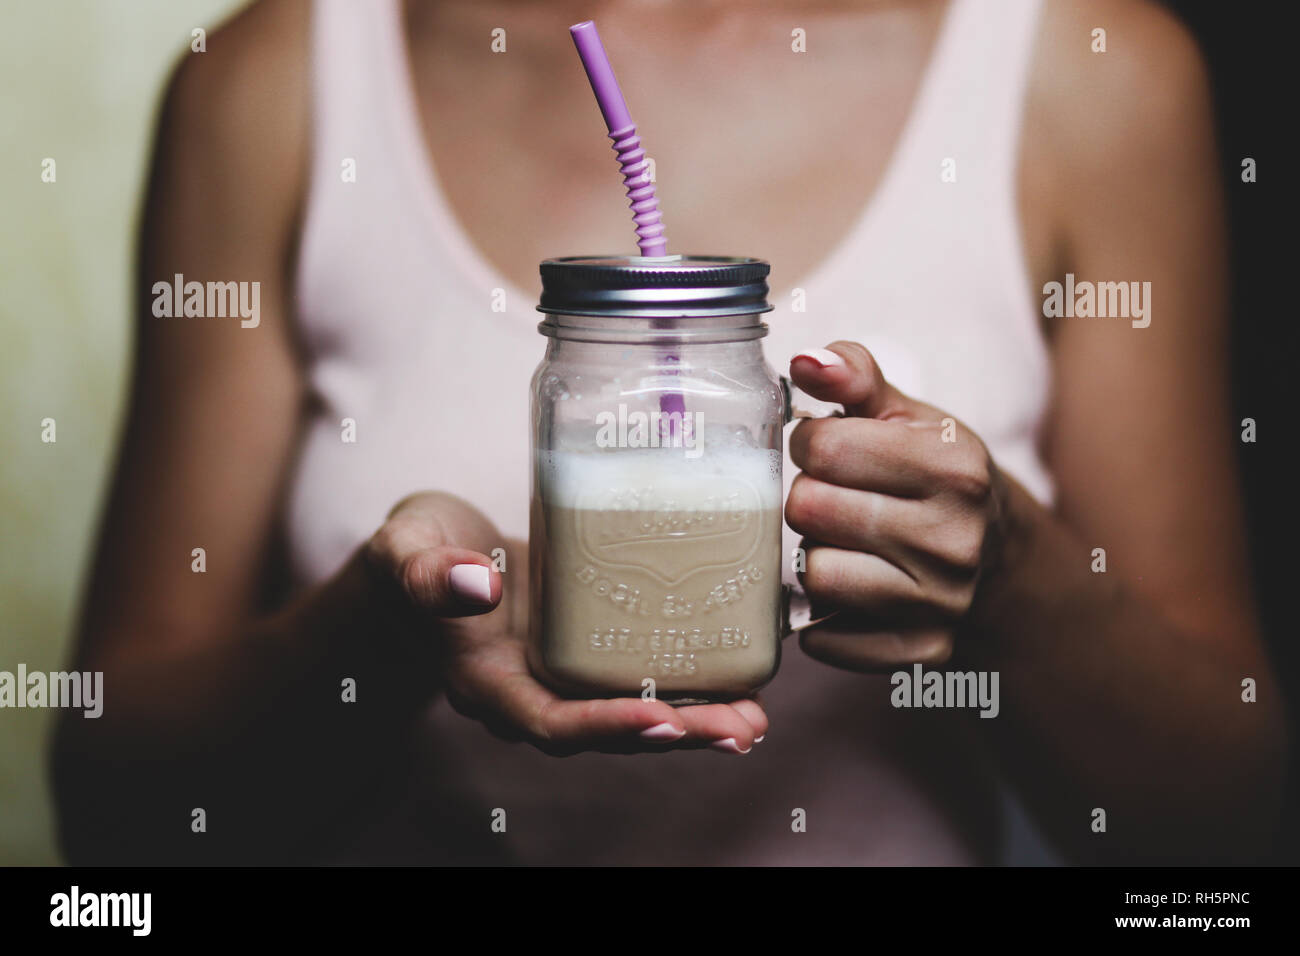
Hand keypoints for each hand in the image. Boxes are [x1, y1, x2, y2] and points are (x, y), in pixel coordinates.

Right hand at [363, 492, 767, 755]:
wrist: (428, 554)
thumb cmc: (412, 552)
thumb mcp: (405, 550)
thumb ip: (428, 572)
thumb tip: (476, 583)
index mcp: (487, 683)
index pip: (551, 722)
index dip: (607, 726)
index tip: (664, 719)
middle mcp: (532, 691)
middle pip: (610, 729)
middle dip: (678, 732)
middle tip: (744, 728)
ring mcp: (564, 672)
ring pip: (635, 708)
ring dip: (697, 716)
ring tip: (757, 714)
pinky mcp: (590, 644)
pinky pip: (642, 669)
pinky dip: (689, 675)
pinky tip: (737, 667)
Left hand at [785, 342, 1009, 671]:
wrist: (1006, 565)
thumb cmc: (942, 480)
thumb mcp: (912, 416)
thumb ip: (855, 377)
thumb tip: (805, 362)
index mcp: (954, 468)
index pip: (824, 446)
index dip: (809, 443)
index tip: (827, 449)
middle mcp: (955, 538)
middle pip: (810, 510)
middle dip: (808, 497)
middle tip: (832, 496)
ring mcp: (941, 603)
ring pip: (814, 575)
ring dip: (815, 555)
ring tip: (842, 541)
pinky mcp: (920, 652)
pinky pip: (824, 638)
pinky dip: (822, 615)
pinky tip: (851, 587)